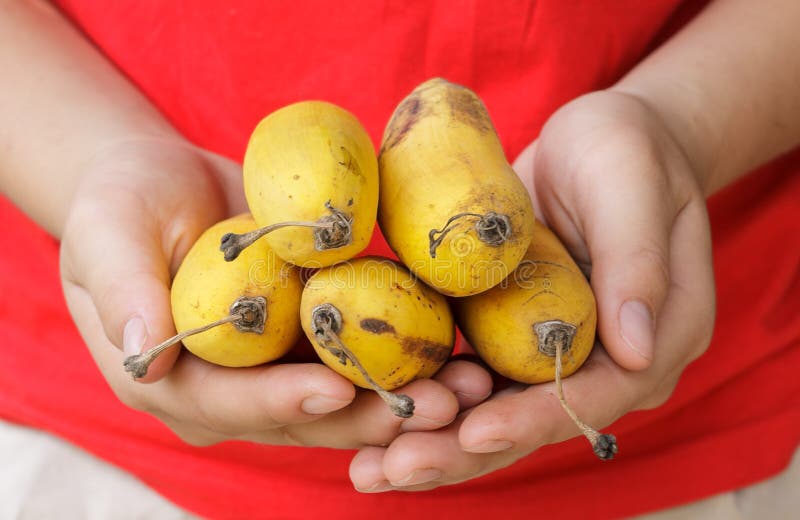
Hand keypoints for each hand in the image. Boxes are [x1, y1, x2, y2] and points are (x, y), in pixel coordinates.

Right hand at [60, 137, 491, 447]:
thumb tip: (146, 348)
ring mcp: (274, 370)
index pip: (227, 402)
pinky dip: (408, 358)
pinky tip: (461, 353)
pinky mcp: (310, 342)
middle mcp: (228, 391)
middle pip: (302, 414)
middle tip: (439, 408)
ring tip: (469, 388)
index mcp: (172, 379)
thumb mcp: (107, 232)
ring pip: (345, 396)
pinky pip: (361, 356)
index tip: (336, 388)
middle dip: (369, 413)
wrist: (165, 185)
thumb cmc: (122, 203)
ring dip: (407, 396)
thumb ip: (122, 289)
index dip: (280, 400)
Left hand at [348, 90, 715, 490]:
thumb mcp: (633, 186)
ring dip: (432, 438)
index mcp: (657, 338)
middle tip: (390, 470)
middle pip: (532, 420)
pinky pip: (470, 374)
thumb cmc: (626, 150)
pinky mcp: (511, 331)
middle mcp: (606, 360)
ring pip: (493, 408)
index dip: (533, 419)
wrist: (597, 138)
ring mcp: (552, 349)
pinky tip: (374, 410)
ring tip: (368, 466)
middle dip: (461, 450)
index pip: (595, 395)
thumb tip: (638, 350)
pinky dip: (426, 394)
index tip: (473, 433)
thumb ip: (637, 262)